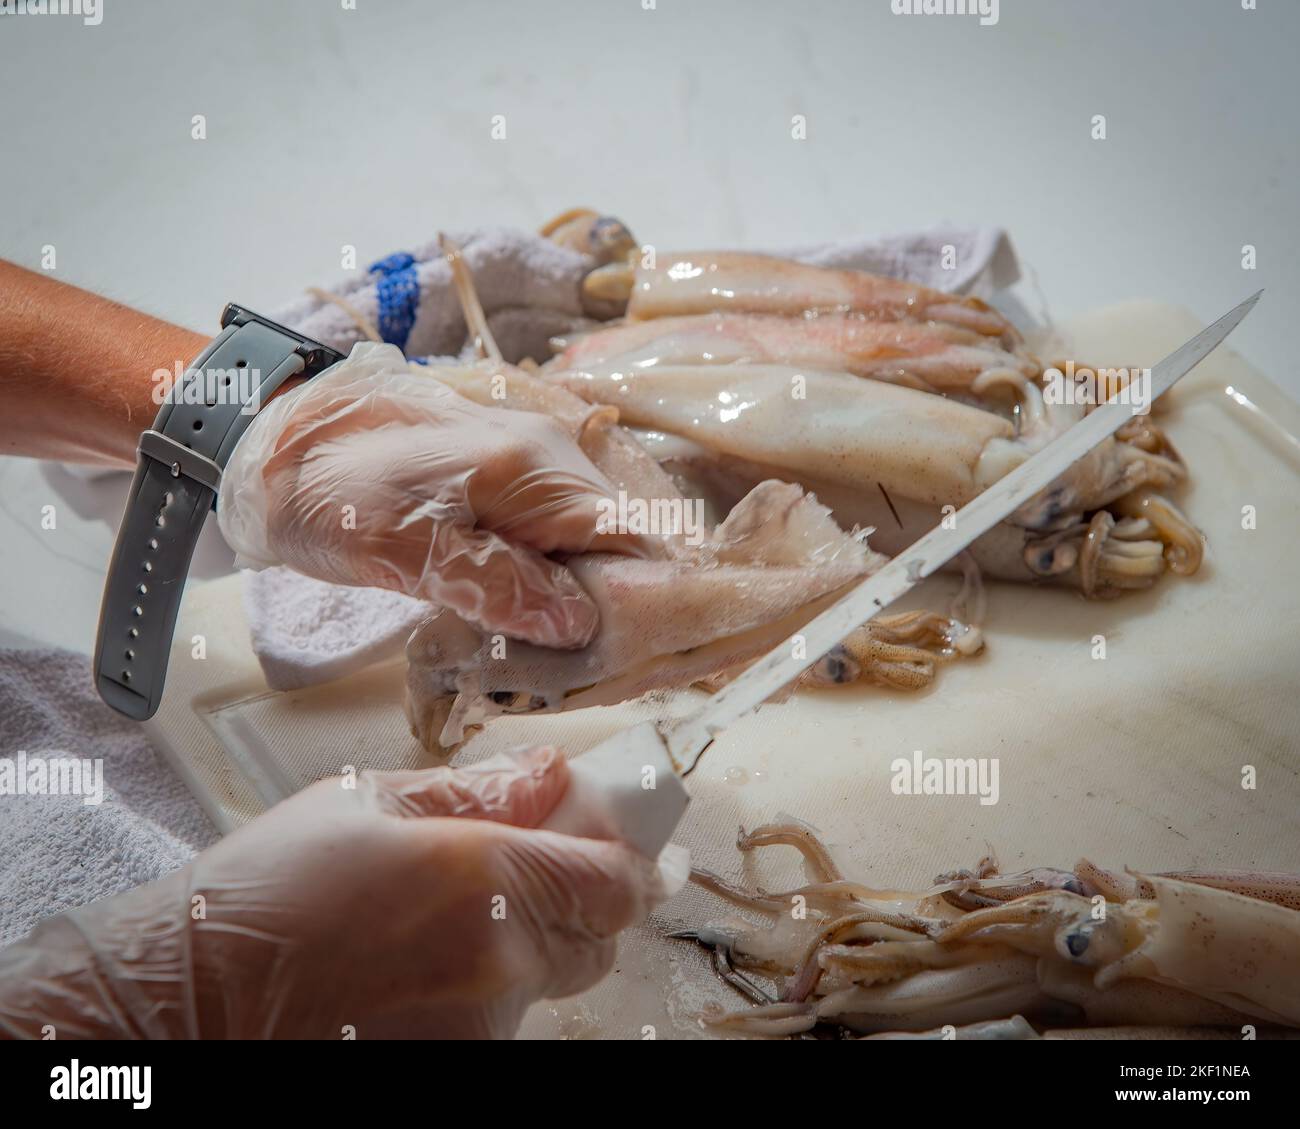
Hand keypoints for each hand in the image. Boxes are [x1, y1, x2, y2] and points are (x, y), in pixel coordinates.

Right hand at [0, 747, 672, 1038]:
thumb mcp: (365, 802)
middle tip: (523, 869)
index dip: (628, 857)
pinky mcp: (453, 1066)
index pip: (616, 882)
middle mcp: (498, 965)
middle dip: (577, 900)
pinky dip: (478, 992)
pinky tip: (412, 968)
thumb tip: (553, 772)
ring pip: (544, 985)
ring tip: (433, 923)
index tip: (619, 837)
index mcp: (486, 878)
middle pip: (597, 940)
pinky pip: (496, 1023)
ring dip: (521, 949)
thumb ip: (478, 790)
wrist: (185, 1002)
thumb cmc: (266, 892)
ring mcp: (477, 1030)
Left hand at [218, 343, 635, 648]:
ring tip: (556, 651)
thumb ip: (495, 582)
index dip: (643, 595)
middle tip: (584, 666)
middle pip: (619, 538)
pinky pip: (559, 531)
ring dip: (584, 594)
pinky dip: (555, 577)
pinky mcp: (508, 476)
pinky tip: (529, 615)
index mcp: (530, 467)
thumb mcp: (401, 551)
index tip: (629, 655)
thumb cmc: (328, 496)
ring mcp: (530, 460)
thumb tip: (579, 624)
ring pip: (592, 538)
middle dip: (615, 602)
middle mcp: (546, 453)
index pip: (629, 533)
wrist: (271, 443)